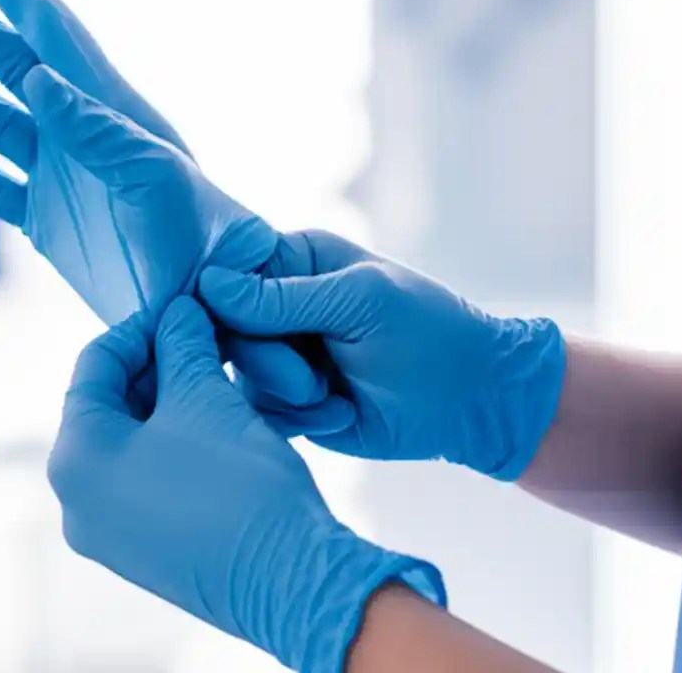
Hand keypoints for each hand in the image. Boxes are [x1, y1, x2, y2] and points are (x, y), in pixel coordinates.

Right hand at [0, 0, 343, 418]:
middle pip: (7, 63)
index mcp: (110, 110)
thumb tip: (36, 77)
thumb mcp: (150, 176)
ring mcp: (60, 175)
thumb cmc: (197, 237)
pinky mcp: (47, 220)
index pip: (52, 33)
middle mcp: (80, 132)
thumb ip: (94, 128)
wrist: (202, 306)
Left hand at [51, 297, 444, 670]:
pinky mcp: (143, 554)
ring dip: (173, 403)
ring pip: (132, 444)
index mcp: (75, 458)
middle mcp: (76, 502)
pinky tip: (222, 424)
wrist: (291, 580)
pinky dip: (178, 445)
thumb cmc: (241, 485)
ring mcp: (108, 535)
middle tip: (207, 339)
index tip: (184, 307)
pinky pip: (148, 481)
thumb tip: (178, 313)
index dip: (143, 326)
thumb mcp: (206, 397)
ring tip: (221, 378)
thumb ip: (183, 344)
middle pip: (110, 405)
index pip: (95, 364)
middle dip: (160, 366)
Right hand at [198, 231, 566, 480]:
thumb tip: (208, 284)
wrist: (473, 402)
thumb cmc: (429, 334)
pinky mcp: (291, 403)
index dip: (226, 306)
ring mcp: (283, 356)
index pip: (228, 273)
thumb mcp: (359, 302)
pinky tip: (340, 414)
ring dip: (286, 394)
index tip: (259, 332)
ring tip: (334, 397)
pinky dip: (298, 420)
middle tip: (309, 380)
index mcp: (297, 261)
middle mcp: (281, 307)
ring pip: (239, 377)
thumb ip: (283, 297)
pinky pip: (261, 413)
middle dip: (266, 361)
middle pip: (224, 332)